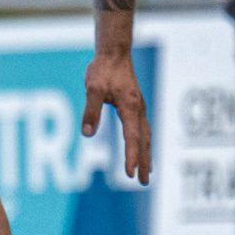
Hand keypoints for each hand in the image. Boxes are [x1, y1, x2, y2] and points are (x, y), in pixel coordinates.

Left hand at [82, 51, 152, 184]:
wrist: (114, 53)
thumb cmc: (103, 69)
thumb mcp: (93, 89)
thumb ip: (91, 111)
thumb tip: (87, 134)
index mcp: (130, 107)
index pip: (132, 138)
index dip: (131, 157)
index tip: (129, 174)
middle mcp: (138, 110)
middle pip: (144, 141)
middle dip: (144, 162)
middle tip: (144, 182)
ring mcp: (139, 108)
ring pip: (146, 136)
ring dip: (146, 155)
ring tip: (147, 172)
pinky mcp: (136, 106)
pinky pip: (143, 129)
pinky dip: (144, 143)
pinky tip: (142, 149)